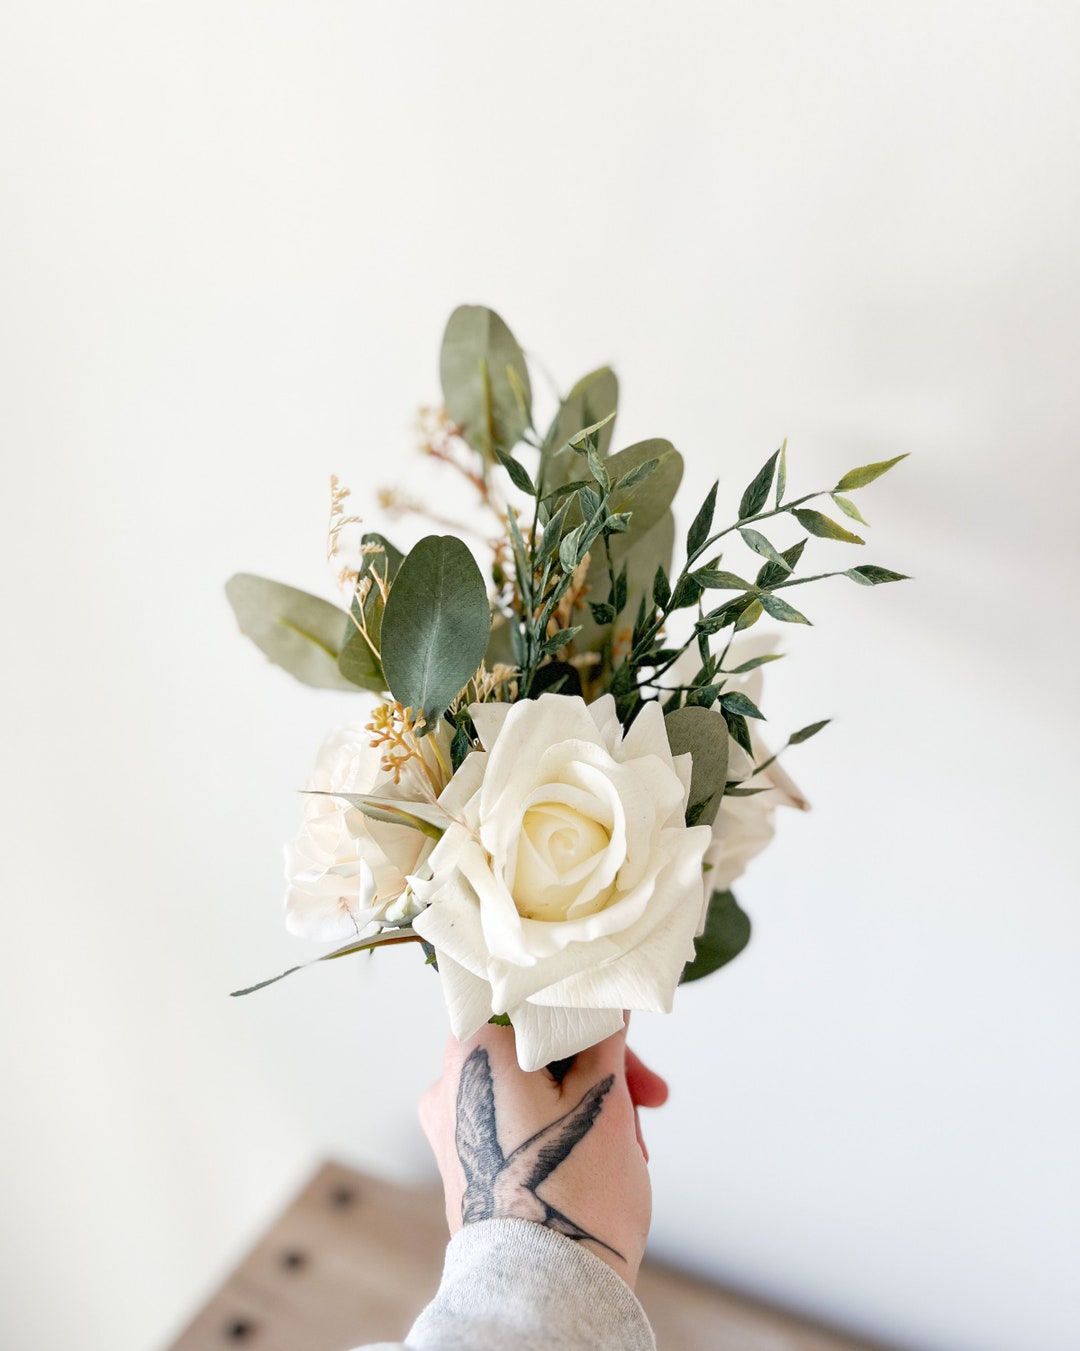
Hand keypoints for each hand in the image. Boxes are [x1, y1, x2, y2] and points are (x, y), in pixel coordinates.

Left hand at [418, 1020, 667, 1285]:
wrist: (545, 1296)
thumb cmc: (572, 1196)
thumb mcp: (604, 1096)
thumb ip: (604, 1034)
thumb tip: (607, 994)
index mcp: (473, 1050)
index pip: (534, 1002)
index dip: (588, 1016)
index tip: (627, 1038)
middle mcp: (449, 1083)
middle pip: (536, 1048)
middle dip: (598, 1069)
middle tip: (648, 1097)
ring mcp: (451, 1128)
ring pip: (532, 1087)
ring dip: (586, 1102)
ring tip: (634, 1145)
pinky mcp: (462, 1164)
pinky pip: (514, 1123)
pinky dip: (556, 1128)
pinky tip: (600, 1157)